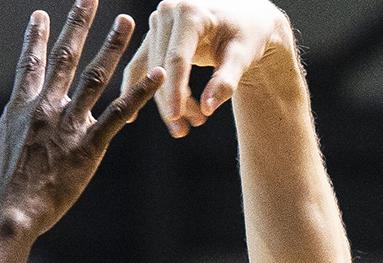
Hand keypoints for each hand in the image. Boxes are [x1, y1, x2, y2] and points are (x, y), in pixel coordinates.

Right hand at [0, 0, 163, 240]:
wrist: (6, 216)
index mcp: (19, 108)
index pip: (30, 63)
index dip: (36, 37)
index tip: (42, 15)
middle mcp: (45, 108)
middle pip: (65, 56)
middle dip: (79, 24)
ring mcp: (68, 125)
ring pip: (96, 77)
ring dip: (114, 46)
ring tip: (128, 20)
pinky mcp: (89, 147)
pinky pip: (121, 114)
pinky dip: (141, 93)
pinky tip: (160, 74)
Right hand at [122, 0, 294, 138]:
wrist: (245, 19)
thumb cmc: (247, 34)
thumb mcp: (242, 56)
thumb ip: (226, 81)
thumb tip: (208, 108)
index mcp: (190, 12)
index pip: (177, 59)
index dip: (175, 91)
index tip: (176, 118)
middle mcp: (168, 12)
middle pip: (162, 66)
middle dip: (173, 101)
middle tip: (186, 130)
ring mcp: (158, 22)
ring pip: (151, 70)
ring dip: (163, 101)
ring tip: (182, 128)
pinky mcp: (155, 35)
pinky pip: (142, 65)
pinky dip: (144, 89)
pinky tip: (134, 117)